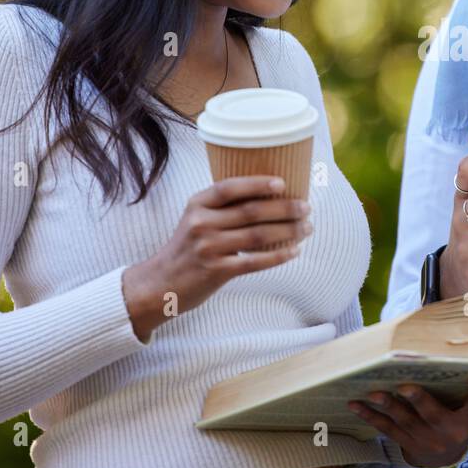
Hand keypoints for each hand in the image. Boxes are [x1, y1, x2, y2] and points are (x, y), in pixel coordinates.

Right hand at [122, 175, 310, 341]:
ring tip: (307, 228)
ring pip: (258, 235)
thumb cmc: (188, 247)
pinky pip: (255, 261)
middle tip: (306, 207)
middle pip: (251, 211)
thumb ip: (223, 207)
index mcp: (197, 204)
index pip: (230, 187)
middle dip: (285, 209)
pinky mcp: (217, 271)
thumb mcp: (196, 219)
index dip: (258, 183)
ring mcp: (209, 247)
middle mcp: (201, 223)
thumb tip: (270, 196)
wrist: (160, 284)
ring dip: (288, 231)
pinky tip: (294, 251)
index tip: (283, 183)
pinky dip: (279, 256)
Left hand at [348, 377, 467, 467]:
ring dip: (388, 407)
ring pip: (405, 422)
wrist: (443, 457)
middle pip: (433, 415)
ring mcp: (423, 439)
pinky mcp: (404, 442)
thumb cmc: (461, 422)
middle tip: (405, 386)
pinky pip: (385, 429)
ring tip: (374, 393)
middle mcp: (447, 432)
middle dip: (419, 400)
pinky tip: (355, 404)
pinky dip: (370, 416)